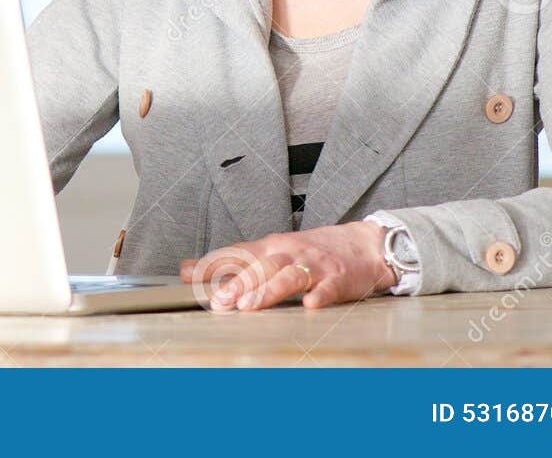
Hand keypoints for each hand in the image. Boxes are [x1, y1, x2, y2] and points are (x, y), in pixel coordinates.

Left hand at [178, 221, 395, 310]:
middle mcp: (290, 254)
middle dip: (239, 282)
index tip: (187, 274)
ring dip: (269, 290)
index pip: (238, 253)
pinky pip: (327, 289)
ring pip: (289, 277)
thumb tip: (190, 271)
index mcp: (272, 247)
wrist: (364, 244)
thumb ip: (237, 263)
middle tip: (220, 300)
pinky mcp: (338, 280)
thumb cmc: (313, 251)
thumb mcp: (275, 252)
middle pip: (261, 266)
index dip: (213, 264)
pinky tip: (309, 305)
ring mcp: (314, 267)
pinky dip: (318, 296)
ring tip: (250, 306)